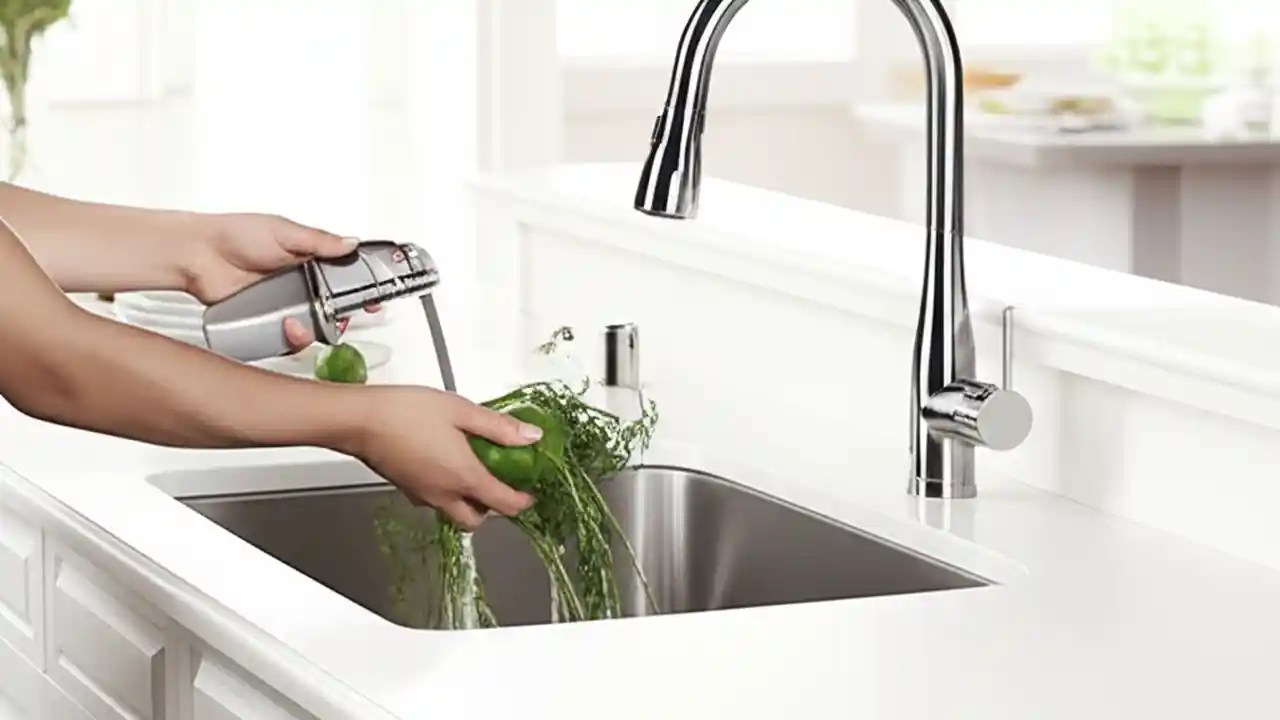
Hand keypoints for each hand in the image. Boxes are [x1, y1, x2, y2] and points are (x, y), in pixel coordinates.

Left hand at [184, 213, 378, 350]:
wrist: (197, 254)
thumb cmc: (234, 234)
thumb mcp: (283, 231)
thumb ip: (319, 241)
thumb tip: (351, 244)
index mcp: (308, 259)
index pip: (343, 277)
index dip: (361, 289)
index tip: (375, 298)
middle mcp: (298, 284)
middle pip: (332, 307)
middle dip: (341, 315)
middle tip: (342, 316)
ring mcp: (283, 305)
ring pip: (312, 326)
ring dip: (314, 329)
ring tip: (301, 322)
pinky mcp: (266, 321)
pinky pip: (286, 338)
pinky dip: (290, 337)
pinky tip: (286, 327)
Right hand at [350, 387, 539, 529]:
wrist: (359, 419)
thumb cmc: (407, 412)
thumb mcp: (461, 411)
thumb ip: (499, 427)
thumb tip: (532, 437)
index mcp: (463, 477)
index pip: (503, 505)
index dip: (522, 502)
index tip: (530, 493)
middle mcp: (443, 494)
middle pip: (474, 521)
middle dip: (491, 509)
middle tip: (500, 483)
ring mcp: (421, 495)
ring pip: (452, 512)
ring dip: (467, 502)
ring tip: (473, 470)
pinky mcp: (404, 488)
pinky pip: (433, 500)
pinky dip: (446, 492)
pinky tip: (445, 464)